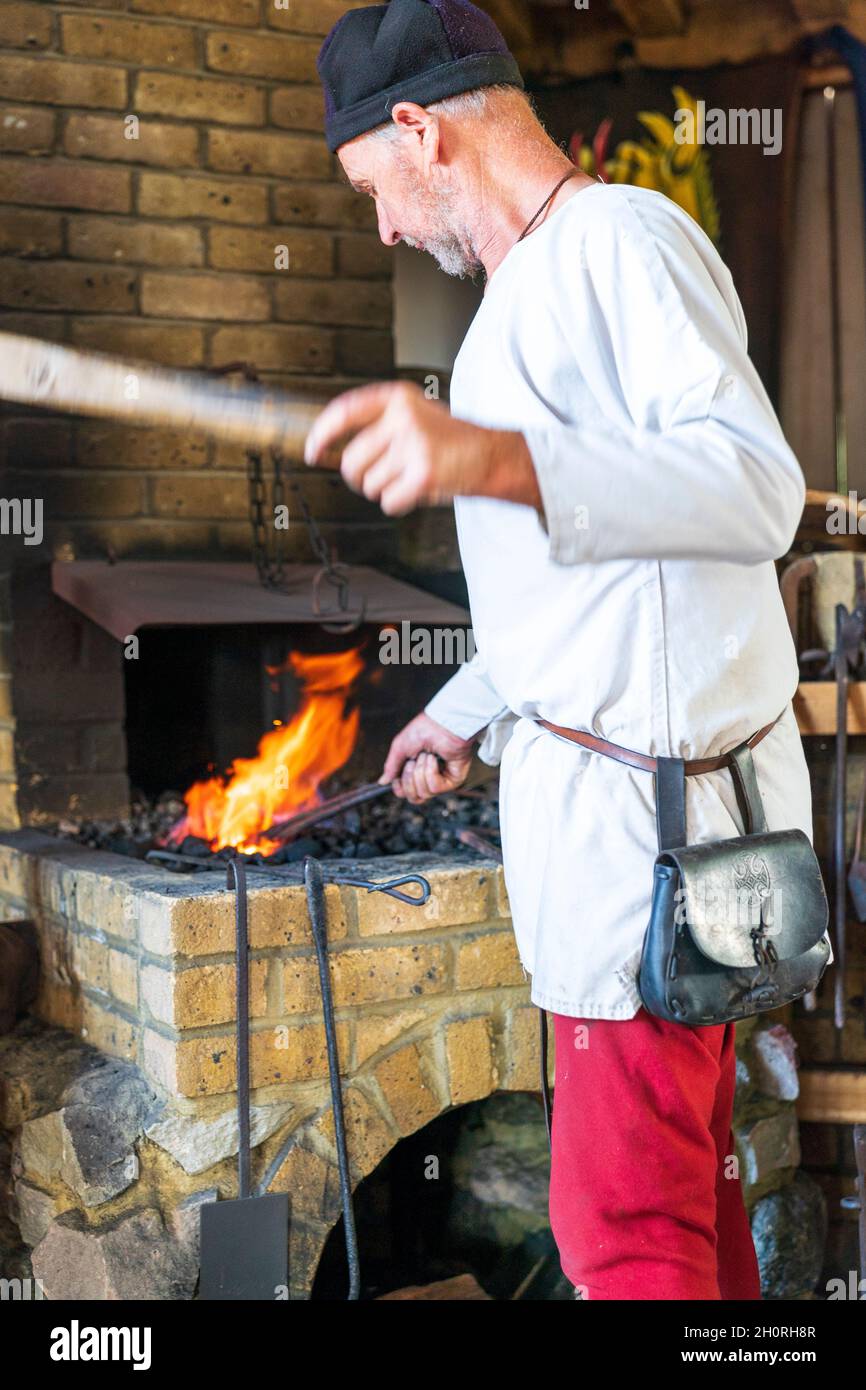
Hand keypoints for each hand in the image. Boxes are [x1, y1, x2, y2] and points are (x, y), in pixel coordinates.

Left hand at [304, 381, 539, 515]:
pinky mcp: (423, 474)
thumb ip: (375, 427)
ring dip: (384, 490)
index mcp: (398, 399)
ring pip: (369, 484)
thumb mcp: (413, 418)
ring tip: (408, 478)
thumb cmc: (448, 442)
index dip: (322, 433)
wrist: (491, 456)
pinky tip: (417, 491)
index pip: (345, 411)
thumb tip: (326, 450)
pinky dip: (399, 504)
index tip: (311, 451)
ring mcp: (414, 445)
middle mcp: (403, 418)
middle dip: (359, 478)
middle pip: (351, 461)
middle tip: (379, 477)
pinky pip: (388, 501)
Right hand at [380, 711, 474, 803]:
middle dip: (408, 780)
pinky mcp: (453, 781)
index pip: (405, 793)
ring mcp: (441, 780)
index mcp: (415, 770)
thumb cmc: (425, 729)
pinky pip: (434, 788)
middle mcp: (428, 777)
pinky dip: (431, 773)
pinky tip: (434, 760)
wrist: (442, 723)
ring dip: (420, 772)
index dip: (399, 788)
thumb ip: (391, 766)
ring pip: (423, 794)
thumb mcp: (400, 747)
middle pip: (413, 798)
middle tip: (412, 762)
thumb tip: (383, 781)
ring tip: (426, 756)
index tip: (397, 777)